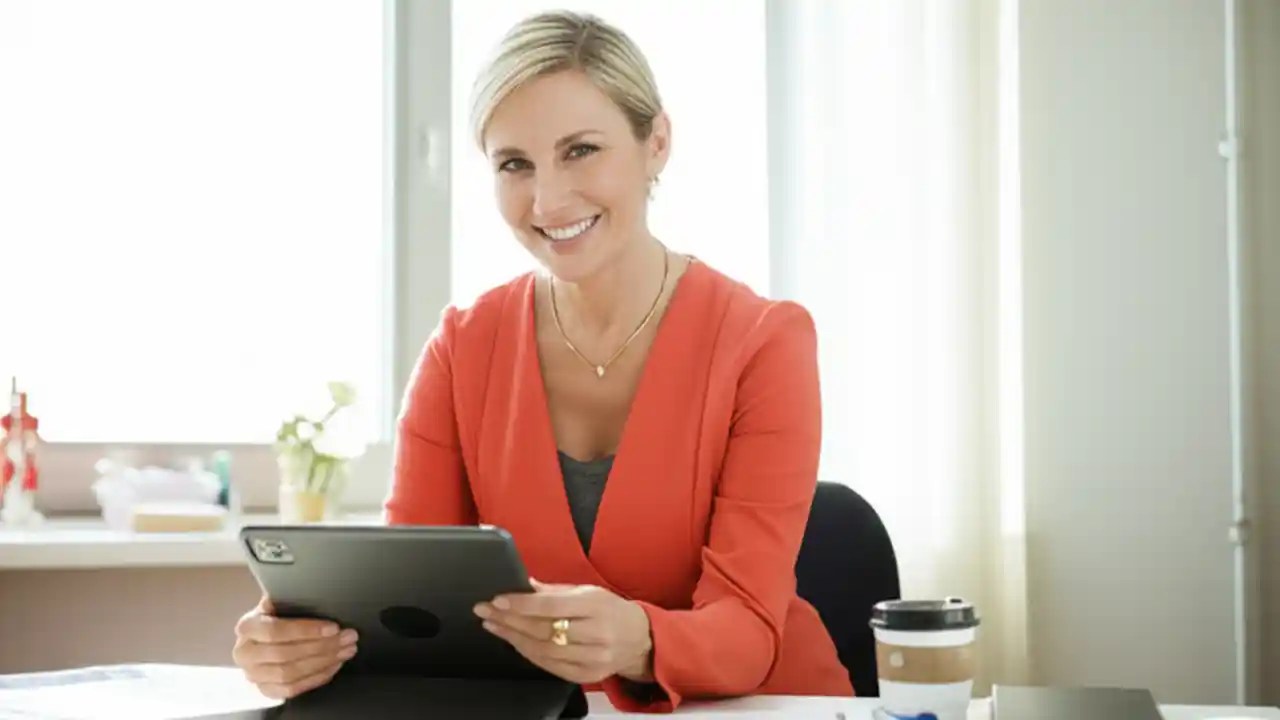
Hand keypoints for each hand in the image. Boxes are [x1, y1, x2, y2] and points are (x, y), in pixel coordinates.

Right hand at [232, 595, 358, 698]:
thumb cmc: (273, 617)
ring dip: (323, 662)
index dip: (306, 630)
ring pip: (290, 674)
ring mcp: (254, 675)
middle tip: (347, 638)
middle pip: (285, 654)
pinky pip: (292, 689)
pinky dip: (317, 678)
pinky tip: (334, 665)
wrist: (259, 639)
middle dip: (322, 647)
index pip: (276, 631)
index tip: (332, 627)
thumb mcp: (277, 603)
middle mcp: (245, 653)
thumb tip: (306, 587)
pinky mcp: (265, 690)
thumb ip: (287, 598)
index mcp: (247, 627)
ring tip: (345, 650)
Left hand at [474, 580, 654, 684]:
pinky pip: (550, 666)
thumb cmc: (610, 610)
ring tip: (494, 626)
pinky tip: (514, 642)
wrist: (638, 638)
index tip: (498, 600)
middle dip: (509, 620)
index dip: (521, 605)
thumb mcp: (587, 591)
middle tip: (486, 612)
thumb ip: (554, 592)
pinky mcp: (586, 675)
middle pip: (543, 630)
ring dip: (513, 638)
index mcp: (595, 606)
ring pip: (543, 651)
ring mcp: (592, 658)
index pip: (551, 607)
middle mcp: (596, 634)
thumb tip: (523, 586)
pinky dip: (528, 653)